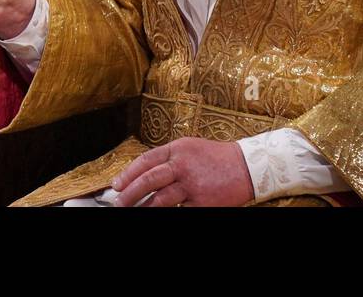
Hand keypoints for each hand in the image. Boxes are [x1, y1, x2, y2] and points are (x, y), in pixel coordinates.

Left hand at [112, 138, 254, 206]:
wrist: (246, 166)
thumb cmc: (216, 157)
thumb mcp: (190, 148)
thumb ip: (168, 158)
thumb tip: (144, 174)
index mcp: (178, 149)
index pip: (146, 161)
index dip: (128, 174)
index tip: (117, 185)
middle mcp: (183, 165)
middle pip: (149, 180)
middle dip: (130, 193)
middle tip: (118, 202)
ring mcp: (192, 185)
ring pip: (160, 199)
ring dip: (144, 207)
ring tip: (134, 210)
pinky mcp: (202, 203)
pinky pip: (179, 210)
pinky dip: (169, 213)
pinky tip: (161, 213)